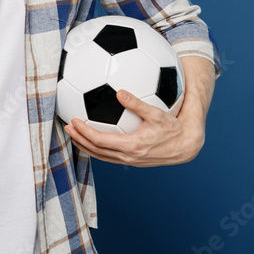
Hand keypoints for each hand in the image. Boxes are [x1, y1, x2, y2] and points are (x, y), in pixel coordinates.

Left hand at [63, 89, 204, 165]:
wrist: (187, 146)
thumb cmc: (172, 127)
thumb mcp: (156, 113)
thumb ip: (137, 103)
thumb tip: (120, 92)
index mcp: (132, 146)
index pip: (100, 141)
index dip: (84, 132)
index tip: (73, 121)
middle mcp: (129, 157)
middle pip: (96, 150)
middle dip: (79, 139)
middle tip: (66, 127)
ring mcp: (130, 161)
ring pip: (101, 157)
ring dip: (86, 146)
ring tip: (73, 135)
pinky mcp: (133, 161)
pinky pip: (109, 157)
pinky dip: (97, 150)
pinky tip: (91, 140)